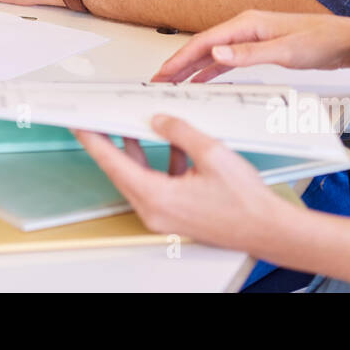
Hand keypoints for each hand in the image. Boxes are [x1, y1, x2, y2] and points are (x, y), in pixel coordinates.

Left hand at [73, 115, 294, 253]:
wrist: (269, 229)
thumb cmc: (245, 203)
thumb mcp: (211, 153)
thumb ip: (180, 132)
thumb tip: (160, 121)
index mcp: (157, 197)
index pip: (113, 162)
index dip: (94, 140)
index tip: (80, 124)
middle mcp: (155, 210)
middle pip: (121, 170)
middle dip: (110, 142)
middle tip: (99, 120)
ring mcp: (164, 215)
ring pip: (140, 176)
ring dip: (136, 151)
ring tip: (131, 125)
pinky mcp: (176, 213)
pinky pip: (158, 183)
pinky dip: (159, 162)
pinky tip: (170, 143)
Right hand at [153, 9, 349, 84]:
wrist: (346, 41)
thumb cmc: (322, 41)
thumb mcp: (286, 51)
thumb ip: (249, 54)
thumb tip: (217, 53)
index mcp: (246, 24)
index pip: (203, 42)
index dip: (179, 59)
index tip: (163, 73)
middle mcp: (244, 28)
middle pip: (202, 47)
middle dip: (178, 64)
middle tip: (158, 82)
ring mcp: (250, 38)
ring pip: (211, 54)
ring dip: (191, 69)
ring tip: (172, 84)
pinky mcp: (258, 49)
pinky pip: (225, 60)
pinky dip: (209, 71)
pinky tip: (201, 82)